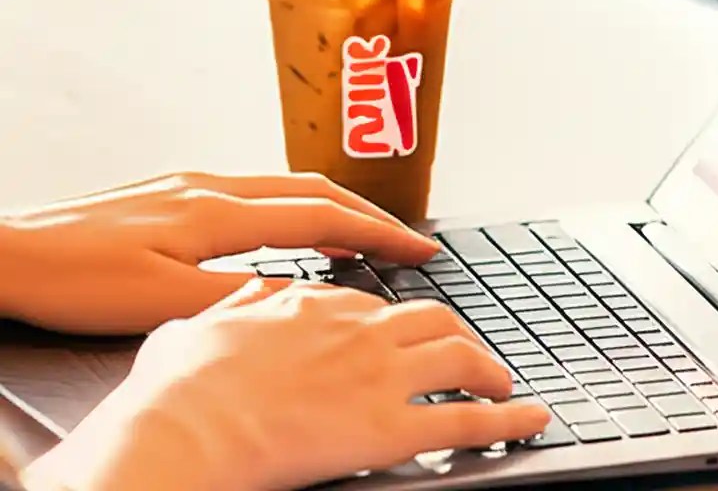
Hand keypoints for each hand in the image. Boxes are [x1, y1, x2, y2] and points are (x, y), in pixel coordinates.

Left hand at [0, 171, 438, 334]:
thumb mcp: (163, 304)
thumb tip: (299, 295)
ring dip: (333, 209)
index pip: (322, 218)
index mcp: (218, 212)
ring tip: (361, 238)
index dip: (379, 233)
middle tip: (408, 239)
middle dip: (369, 213)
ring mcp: (189, 184)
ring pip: (284, 188)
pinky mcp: (169, 193)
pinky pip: (253, 194)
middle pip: (313, 190)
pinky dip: (292, 210)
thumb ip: (239, 297)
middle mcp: (211, 187)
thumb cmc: (74, 278)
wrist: (5, 252)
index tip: (420, 248)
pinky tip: (288, 232)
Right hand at [21, 281, 551, 490]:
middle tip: (468, 352)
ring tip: (503, 383)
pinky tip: (530, 419)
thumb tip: (248, 297)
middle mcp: (359, 330)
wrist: (181, 430)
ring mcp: (381, 376)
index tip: (403, 334)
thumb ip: (235, 309)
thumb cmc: (177, 390)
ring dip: (490, 369)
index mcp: (314, 305)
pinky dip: (509, 418)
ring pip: (462, 358)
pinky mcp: (391, 427)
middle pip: (433, 321)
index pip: (375, 305)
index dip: (397, 323)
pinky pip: (467, 421)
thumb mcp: (197, 326)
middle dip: (458, 335)